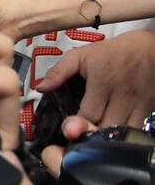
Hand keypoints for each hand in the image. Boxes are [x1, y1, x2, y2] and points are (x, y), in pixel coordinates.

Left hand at [35, 31, 154, 130]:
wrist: (151, 48)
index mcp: (103, 83)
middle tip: (83, 132)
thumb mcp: (82, 55)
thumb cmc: (117, 52)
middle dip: (91, 134)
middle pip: (106, 128)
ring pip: (124, 132)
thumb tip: (41, 87)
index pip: (88, 116)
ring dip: (109, 136)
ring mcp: (140, 103)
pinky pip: (139, 129)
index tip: (69, 126)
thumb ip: (59, 72)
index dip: (75, 125)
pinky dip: (127, 133)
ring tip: (99, 132)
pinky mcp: (151, 107)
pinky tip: (116, 129)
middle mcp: (123, 95)